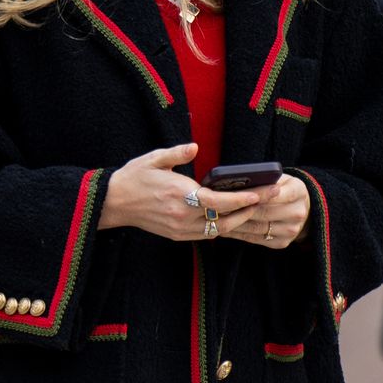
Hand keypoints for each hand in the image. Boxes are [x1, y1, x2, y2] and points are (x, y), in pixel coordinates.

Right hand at [97, 145, 267, 242]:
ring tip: (255, 208)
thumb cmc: (134, 177)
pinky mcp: (177, 235)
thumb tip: (195, 147)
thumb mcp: (154, 159)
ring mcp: (180, 229)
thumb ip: (176, 154)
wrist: (114, 202)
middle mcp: (182, 216)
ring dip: (238, 220)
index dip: (240, 199)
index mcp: (179, 196)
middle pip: (224, 219)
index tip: (258, 193)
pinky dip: (222, 226)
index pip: (218, 201)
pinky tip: (233, 217)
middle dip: (249, 210)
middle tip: (269, 198)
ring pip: (218, 229)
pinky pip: (206, 234)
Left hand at [215, 171, 311, 248]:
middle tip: (218, 207)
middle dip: (239, 210)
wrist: (300, 208)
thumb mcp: (279, 178)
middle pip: (263, 212)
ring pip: (257, 227)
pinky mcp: (282, 243)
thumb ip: (264, 179)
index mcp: (299, 191)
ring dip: (235, 224)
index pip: (272, 193)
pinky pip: (256, 239)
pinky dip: (239, 234)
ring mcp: (291, 230)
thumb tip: (237, 183)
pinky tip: (226, 229)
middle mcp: (298, 213)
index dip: (252, 195)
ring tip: (218, 218)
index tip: (232, 194)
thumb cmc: (283, 189)